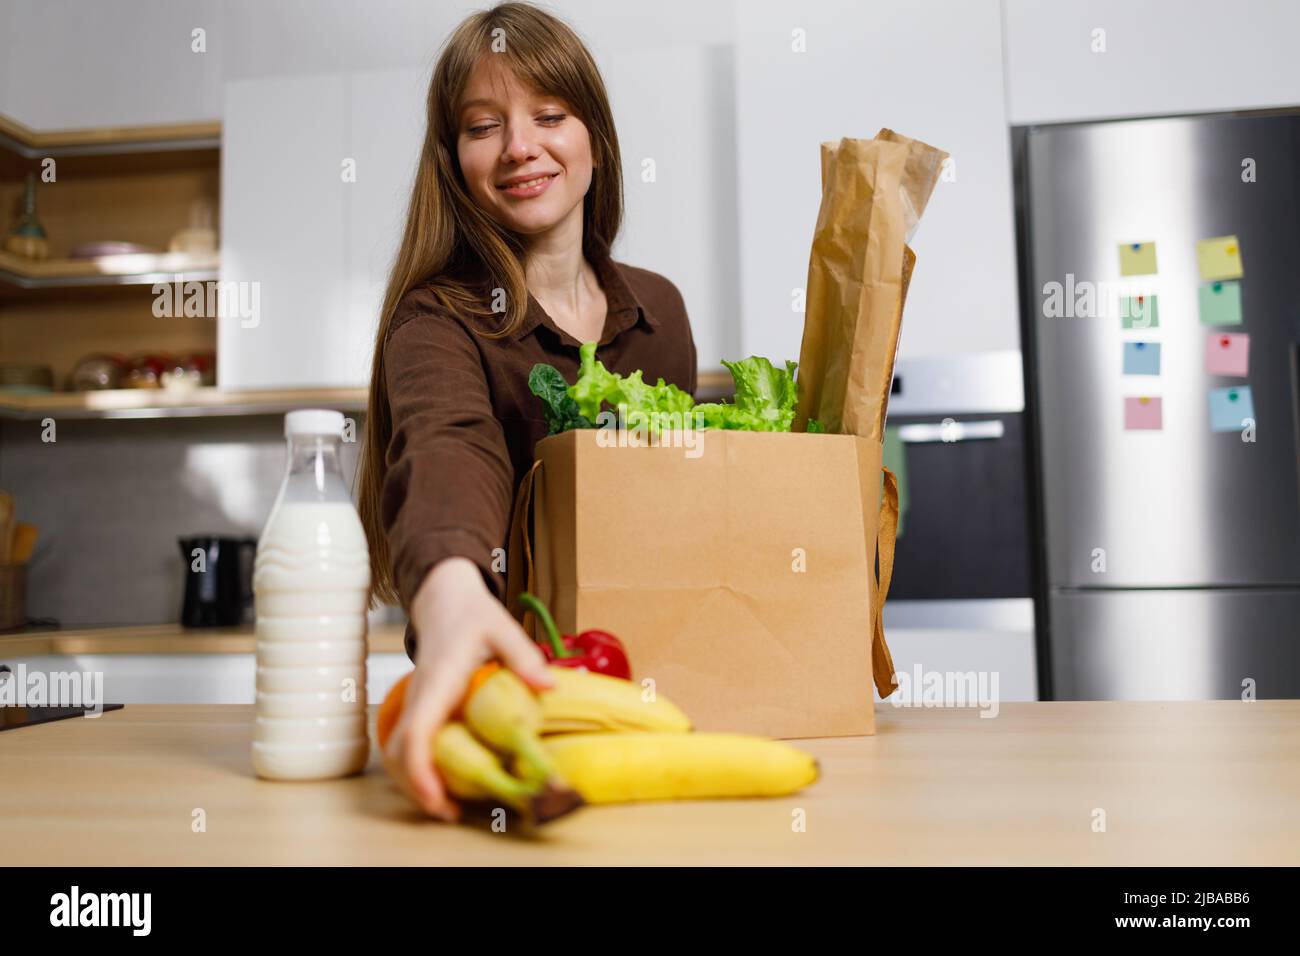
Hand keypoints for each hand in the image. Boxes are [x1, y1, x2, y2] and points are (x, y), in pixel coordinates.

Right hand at [380, 557, 553, 820]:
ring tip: (447, 805)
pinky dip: (418, 769)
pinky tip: (445, 781)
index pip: (417, 732)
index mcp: (438, 680)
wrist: (445, 601)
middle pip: (399, 753)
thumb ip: (524, 656)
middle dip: (417, 788)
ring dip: (415, 782)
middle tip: (450, 812)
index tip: (438, 798)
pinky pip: (408, 745)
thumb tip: (548, 686)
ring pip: (396, 753)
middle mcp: (419, 696)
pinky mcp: (418, 709)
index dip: (421, 770)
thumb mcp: (502, 628)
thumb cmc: (473, 615)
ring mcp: (414, 703)